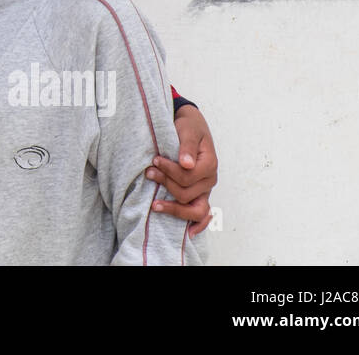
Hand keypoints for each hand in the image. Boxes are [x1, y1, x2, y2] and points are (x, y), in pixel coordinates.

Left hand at [147, 104, 217, 235]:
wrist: (190, 125)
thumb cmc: (188, 126)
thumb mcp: (188, 129)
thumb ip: (187, 146)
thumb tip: (186, 164)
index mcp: (209, 163)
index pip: (187, 176)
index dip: (169, 170)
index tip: (154, 160)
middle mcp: (209, 180)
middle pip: (186, 193)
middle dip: (165, 184)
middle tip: (149, 172)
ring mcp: (205, 189)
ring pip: (194, 209)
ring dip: (173, 207)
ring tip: (154, 204)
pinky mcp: (198, 194)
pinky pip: (202, 214)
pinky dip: (197, 224)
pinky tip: (187, 232)